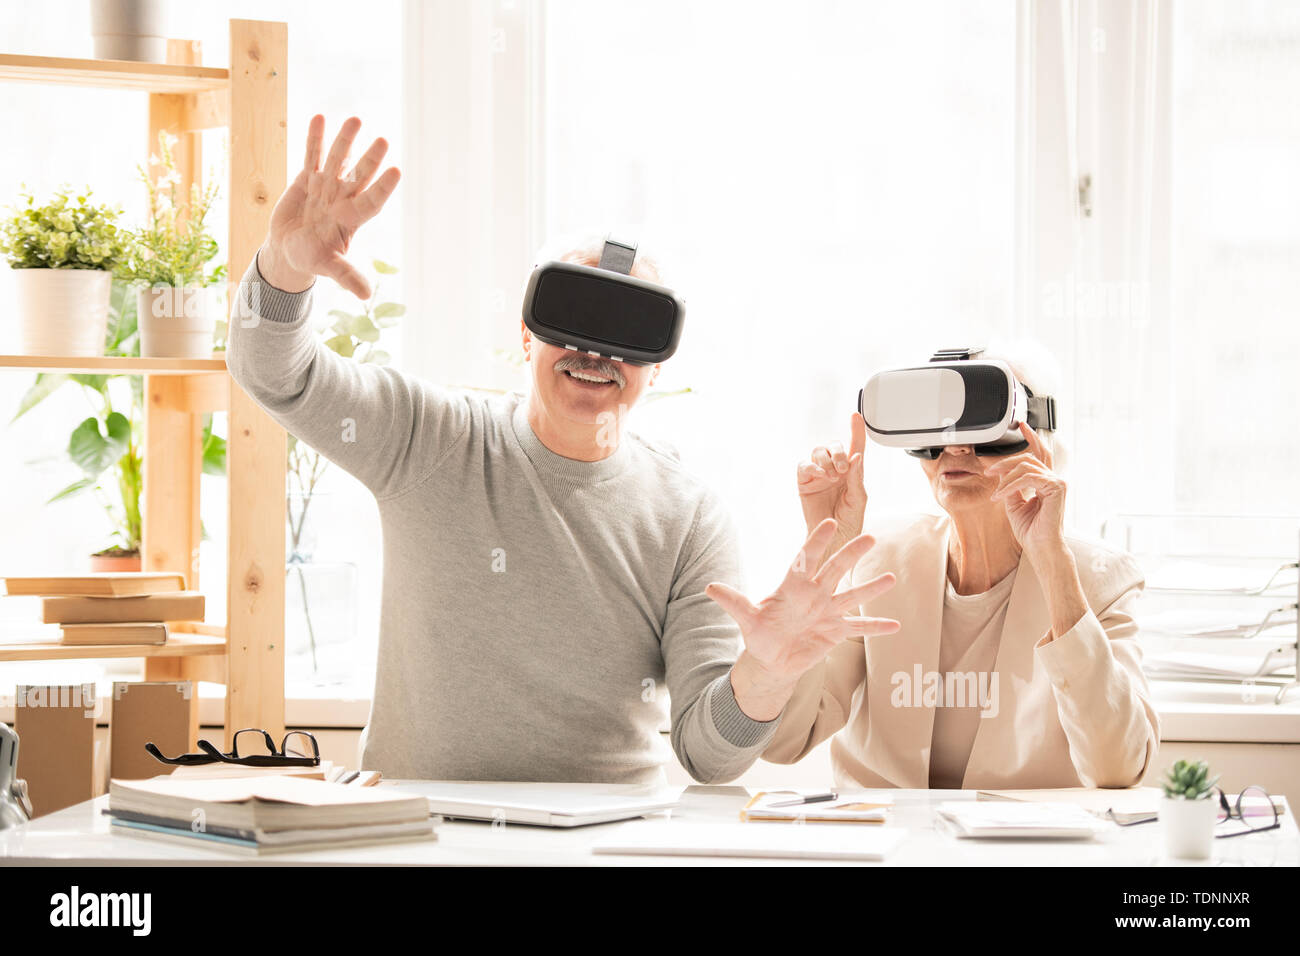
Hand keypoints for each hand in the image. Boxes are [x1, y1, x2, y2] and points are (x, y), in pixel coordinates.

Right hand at [261, 115, 401, 297]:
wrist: (288, 250)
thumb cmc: (311, 259)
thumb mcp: (328, 268)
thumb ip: (346, 276)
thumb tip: (366, 295)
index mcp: (351, 219)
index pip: (372, 200)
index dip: (383, 187)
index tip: (397, 171)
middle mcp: (342, 199)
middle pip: (359, 175)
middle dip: (370, 159)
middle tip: (384, 140)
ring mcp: (326, 186)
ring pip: (338, 160)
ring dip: (345, 140)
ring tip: (355, 119)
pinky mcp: (306, 179)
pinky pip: (312, 155)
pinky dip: (315, 138)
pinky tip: (320, 118)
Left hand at [706, 518, 898, 687]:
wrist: (772, 659)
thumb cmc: (760, 633)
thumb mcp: (747, 619)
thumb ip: (733, 602)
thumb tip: (709, 587)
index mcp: (793, 586)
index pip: (806, 559)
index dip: (816, 542)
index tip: (828, 523)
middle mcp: (815, 594)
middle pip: (835, 570)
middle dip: (850, 554)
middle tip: (869, 537)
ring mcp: (829, 611)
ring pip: (852, 596)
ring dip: (871, 588)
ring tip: (890, 578)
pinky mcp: (837, 631)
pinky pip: (860, 628)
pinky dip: (876, 627)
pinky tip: (896, 626)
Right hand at [796, 412, 867, 564]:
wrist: (832, 542)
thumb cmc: (848, 524)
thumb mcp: (859, 500)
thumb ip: (857, 478)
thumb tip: (857, 456)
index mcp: (851, 473)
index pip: (855, 447)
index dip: (856, 431)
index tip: (856, 416)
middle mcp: (834, 471)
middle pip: (833, 446)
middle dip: (838, 452)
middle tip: (842, 469)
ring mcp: (818, 476)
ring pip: (818, 452)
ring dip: (826, 459)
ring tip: (832, 477)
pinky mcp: (804, 483)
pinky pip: (804, 466)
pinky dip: (812, 467)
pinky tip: (821, 477)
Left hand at [987, 421, 1066, 556]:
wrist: (1039, 546)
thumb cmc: (1030, 529)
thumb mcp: (1014, 503)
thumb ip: (1010, 486)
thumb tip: (1002, 475)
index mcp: (1045, 482)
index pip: (1040, 454)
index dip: (1032, 438)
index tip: (1022, 426)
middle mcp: (1054, 479)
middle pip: (1028, 458)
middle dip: (1006, 462)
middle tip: (989, 471)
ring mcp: (1057, 482)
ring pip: (1026, 467)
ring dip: (1005, 478)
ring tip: (996, 493)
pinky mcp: (1056, 488)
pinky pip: (1028, 478)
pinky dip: (1011, 486)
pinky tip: (1001, 496)